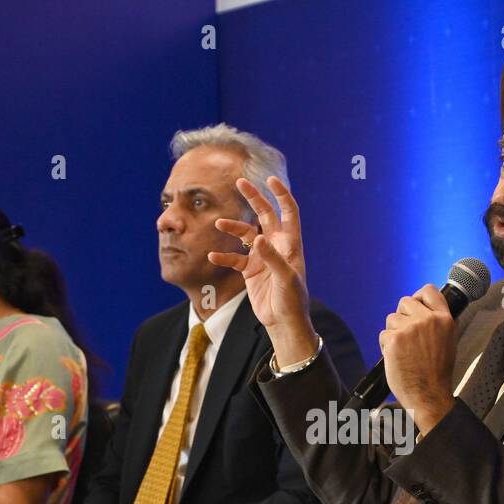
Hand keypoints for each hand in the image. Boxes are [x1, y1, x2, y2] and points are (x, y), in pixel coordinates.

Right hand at [208, 177, 316, 364]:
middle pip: (264, 215)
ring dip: (232, 228)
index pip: (288, 212)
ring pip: (245, 235)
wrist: (283, 322)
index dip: (281, 195)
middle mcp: (275, 246)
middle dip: (253, 198)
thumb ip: (272, 257)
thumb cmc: (291, 300)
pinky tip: (212, 258)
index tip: (270, 179)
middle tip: (240, 182)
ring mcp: (262, 257)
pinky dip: (223, 257)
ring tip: (218, 225)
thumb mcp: (285, 278)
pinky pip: (234, 259)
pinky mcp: (250, 271)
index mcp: (290, 244)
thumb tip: (257, 237)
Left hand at [379, 285, 455, 432]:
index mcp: (444, 319)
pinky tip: (397, 357)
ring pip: (391, 319)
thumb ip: (440, 324)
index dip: (418, 297)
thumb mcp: (449, 342)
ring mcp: (409, 328)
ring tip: (404, 350)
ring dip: (393, 333)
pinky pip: (384, 334)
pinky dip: (386, 345)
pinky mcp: (394, 339)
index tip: (415, 305)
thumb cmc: (437, 374)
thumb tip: (430, 311)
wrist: (428, 395)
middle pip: (405, 302)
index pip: (429, 291)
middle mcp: (427, 320)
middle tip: (407, 335)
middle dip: (402, 316)